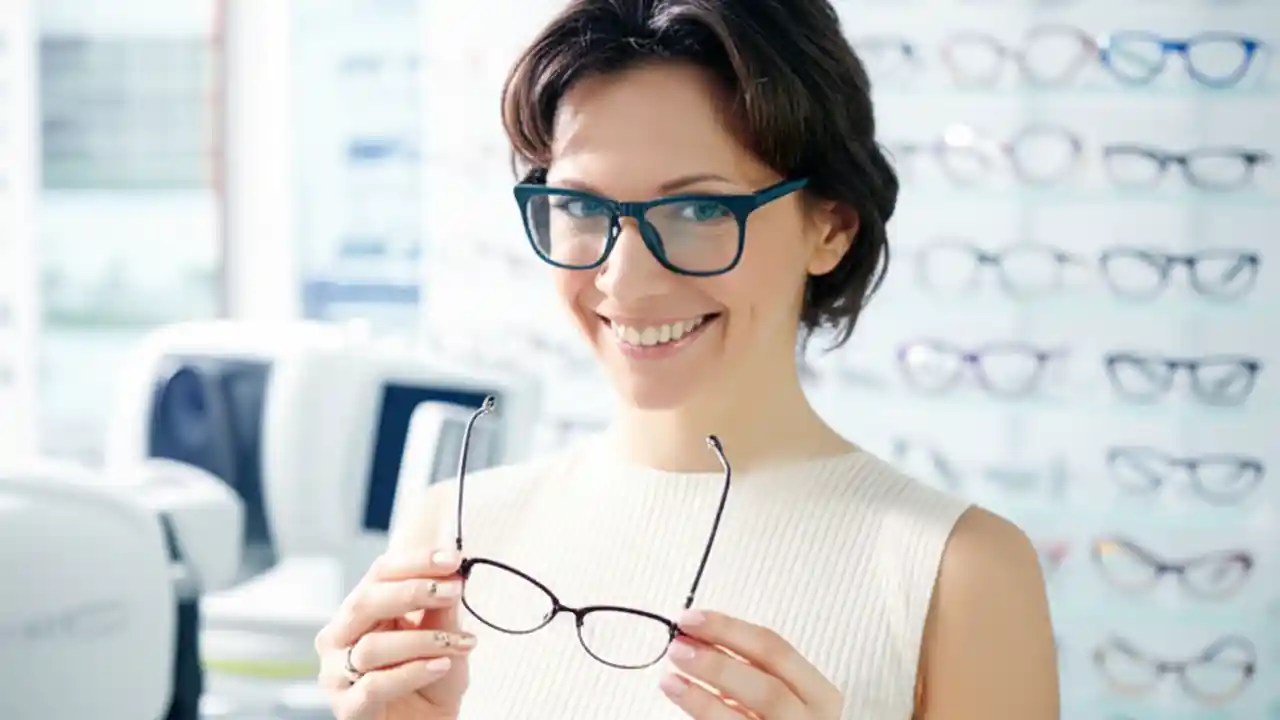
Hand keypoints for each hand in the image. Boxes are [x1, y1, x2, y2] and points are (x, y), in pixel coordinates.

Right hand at [314, 548, 474, 719]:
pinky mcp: (347, 707)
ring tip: (460, 643)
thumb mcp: (444, 637)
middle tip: (453, 591)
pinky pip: (375, 685)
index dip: (415, 562)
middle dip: (412, 591)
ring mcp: (337, 674)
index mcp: (361, 611)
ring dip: (423, 640)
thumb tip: (450, 576)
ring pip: (372, 646)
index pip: (380, 574)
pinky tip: (441, 666)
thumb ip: (442, 610)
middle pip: (365, 602)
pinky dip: (412, 672)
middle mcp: (339, 637)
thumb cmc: (432, 679)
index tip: (452, 559)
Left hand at [659, 610, 842, 718]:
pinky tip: (682, 698)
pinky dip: (705, 715)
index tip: (691, 618)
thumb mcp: (778, 690)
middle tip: (678, 647)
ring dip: (702, 698)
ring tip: (670, 678)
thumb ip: (749, 668)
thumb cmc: (780, 716)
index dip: (729, 630)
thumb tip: (697, 638)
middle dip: (717, 665)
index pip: (775, 650)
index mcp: (818, 694)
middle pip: (766, 688)